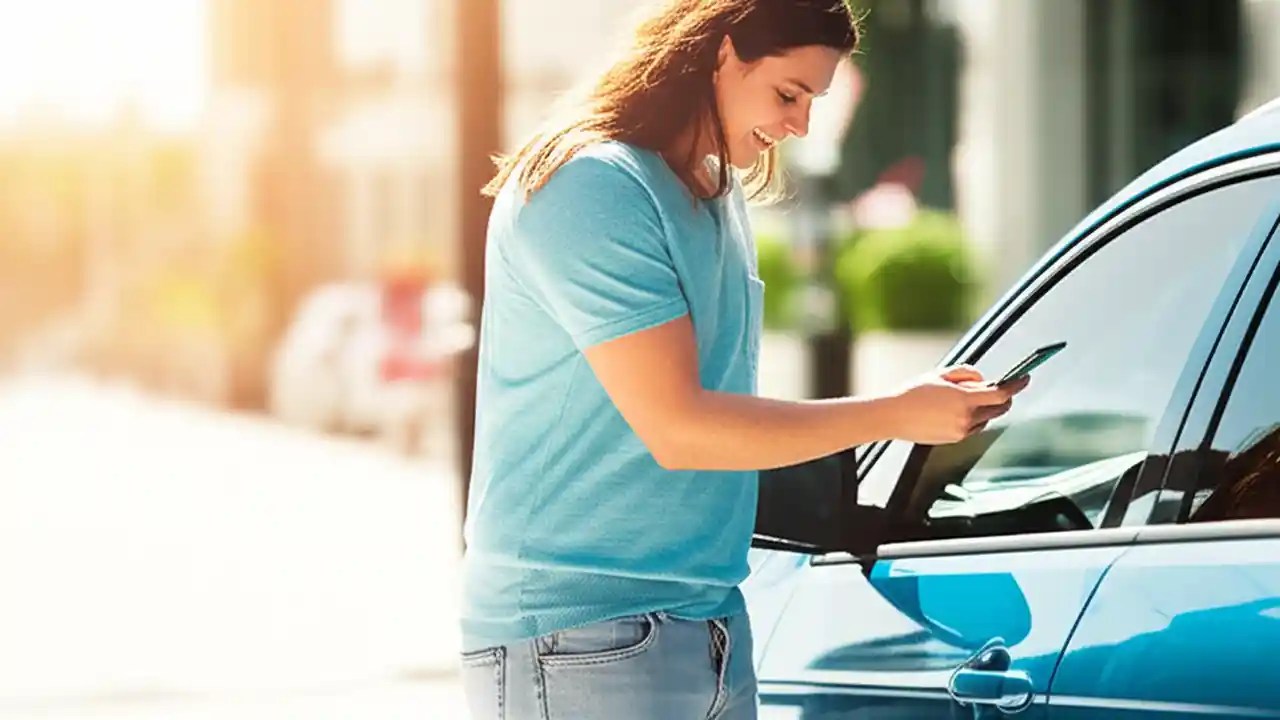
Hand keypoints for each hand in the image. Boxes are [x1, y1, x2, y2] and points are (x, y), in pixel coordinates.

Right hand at [887, 365, 1029, 444]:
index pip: (1000, 394)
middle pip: (999, 408)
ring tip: (963, 397)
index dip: (1016, 385)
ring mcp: (961, 431)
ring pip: (986, 418)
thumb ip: (967, 373)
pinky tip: (955, 409)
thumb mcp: (941, 374)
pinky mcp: (954, 439)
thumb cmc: (913, 392)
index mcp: (963, 399)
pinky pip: (973, 426)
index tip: (1024, 378)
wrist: (892, 416)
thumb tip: (984, 380)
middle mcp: (966, 418)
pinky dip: (973, 417)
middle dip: (1004, 397)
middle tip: (999, 387)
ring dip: (985, 407)